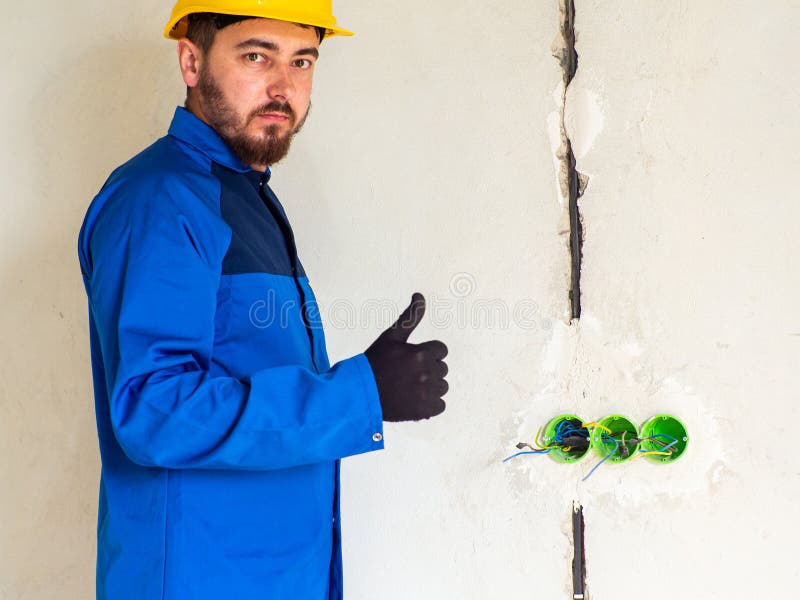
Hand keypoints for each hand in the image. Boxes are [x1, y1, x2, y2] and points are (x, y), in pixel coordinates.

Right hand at [364, 293, 448, 421]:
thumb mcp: (391, 337)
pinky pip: (440, 405)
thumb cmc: (375, 362)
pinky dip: (429, 405)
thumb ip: (409, 317)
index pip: (441, 350)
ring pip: (442, 387)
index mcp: (421, 354)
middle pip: (442, 368)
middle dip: (428, 369)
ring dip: (430, 387)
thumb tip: (420, 295)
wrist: (361, 394)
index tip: (412, 359)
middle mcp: (427, 373)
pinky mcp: (425, 411)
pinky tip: (413, 400)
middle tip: (406, 374)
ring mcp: (426, 394)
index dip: (427, 353)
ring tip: (409, 387)